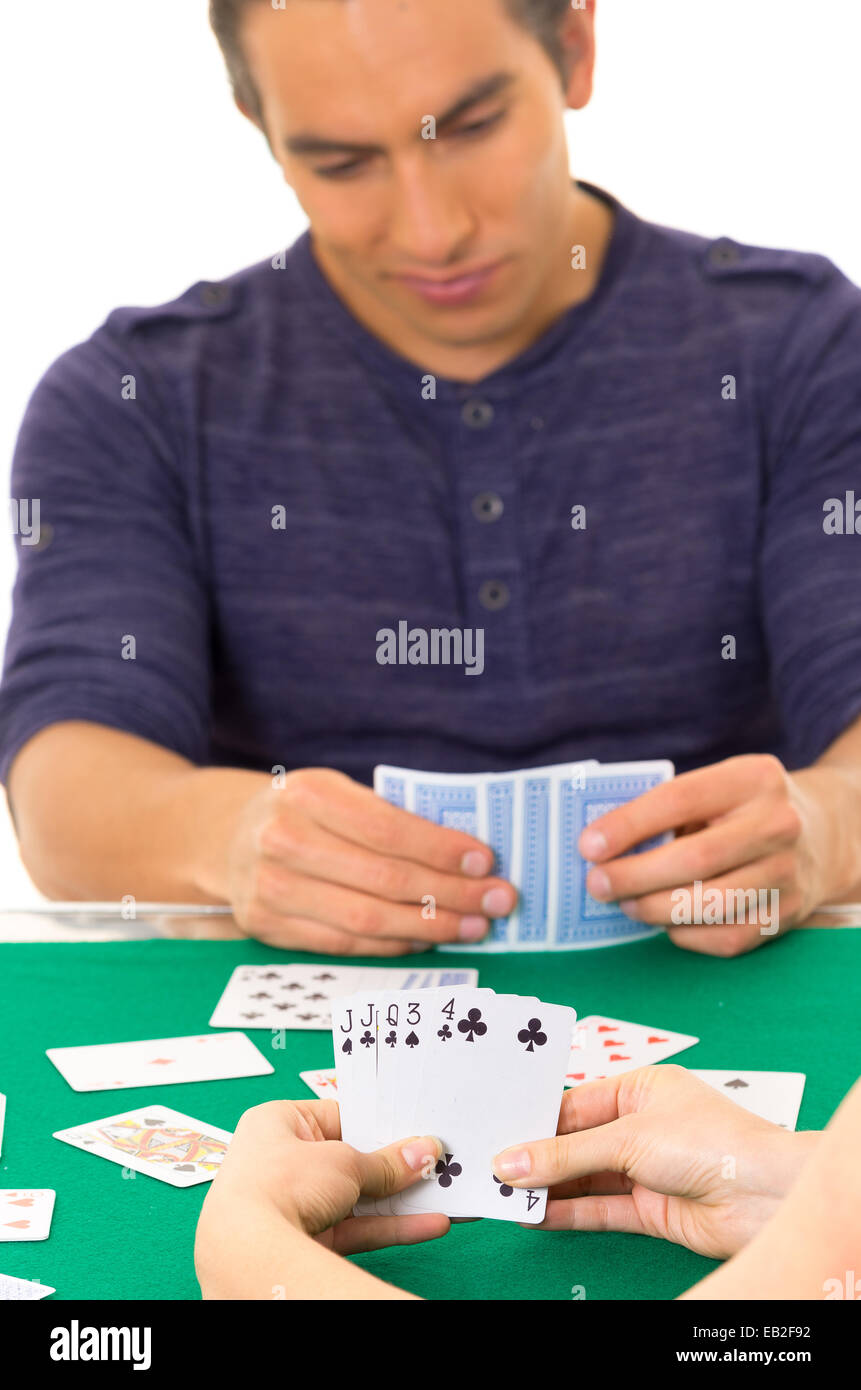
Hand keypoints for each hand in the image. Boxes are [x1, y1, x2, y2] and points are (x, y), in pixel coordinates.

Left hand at [195, 1099, 447, 1291]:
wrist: (250, 1250)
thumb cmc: (280, 1184)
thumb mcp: (344, 1162)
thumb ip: (386, 1163)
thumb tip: (423, 1153)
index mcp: (276, 1123)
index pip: (336, 1116)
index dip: (374, 1123)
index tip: (411, 1128)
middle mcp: (280, 1161)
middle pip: (348, 1159)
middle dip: (391, 1165)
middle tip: (433, 1161)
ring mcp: (292, 1203)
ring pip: (356, 1196)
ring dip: (398, 1197)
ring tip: (442, 1192)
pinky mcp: (306, 1239)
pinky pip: (356, 1227)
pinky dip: (390, 1226)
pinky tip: (428, 1224)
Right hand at [224, 768, 516, 953]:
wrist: (228, 837)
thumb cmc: (304, 811)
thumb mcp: (336, 791)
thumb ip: (386, 814)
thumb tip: (465, 853)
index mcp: (307, 794)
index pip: (387, 829)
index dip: (441, 849)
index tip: (486, 861)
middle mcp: (282, 841)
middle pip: (383, 879)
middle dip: (451, 893)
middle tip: (498, 900)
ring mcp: (270, 889)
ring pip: (367, 919)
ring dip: (431, 926)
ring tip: (474, 925)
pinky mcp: (268, 927)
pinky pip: (345, 944)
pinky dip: (394, 944)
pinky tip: (428, 938)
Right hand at [493, 1065, 817, 1258]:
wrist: (766, 1197)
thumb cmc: (713, 1142)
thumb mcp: (628, 1138)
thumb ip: (566, 1156)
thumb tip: (510, 1163)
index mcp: (641, 1089)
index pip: (574, 1103)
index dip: (534, 1119)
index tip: (494, 1130)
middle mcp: (641, 1127)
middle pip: (575, 1142)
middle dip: (534, 1155)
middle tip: (485, 1163)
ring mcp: (644, 1169)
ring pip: (582, 1178)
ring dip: (545, 1187)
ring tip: (498, 1194)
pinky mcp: (650, 1208)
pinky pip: (597, 1209)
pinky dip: (566, 1213)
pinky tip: (533, 1214)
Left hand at [577, 754, 825, 955]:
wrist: (819, 833)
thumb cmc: (741, 809)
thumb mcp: (716, 788)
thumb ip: (667, 809)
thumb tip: (601, 845)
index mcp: (752, 778)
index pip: (679, 799)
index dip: (628, 825)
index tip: (588, 846)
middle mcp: (778, 823)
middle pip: (694, 858)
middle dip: (634, 876)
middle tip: (596, 885)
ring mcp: (788, 871)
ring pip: (710, 904)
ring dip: (654, 910)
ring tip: (626, 905)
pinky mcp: (789, 913)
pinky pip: (727, 937)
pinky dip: (687, 935)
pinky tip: (665, 924)